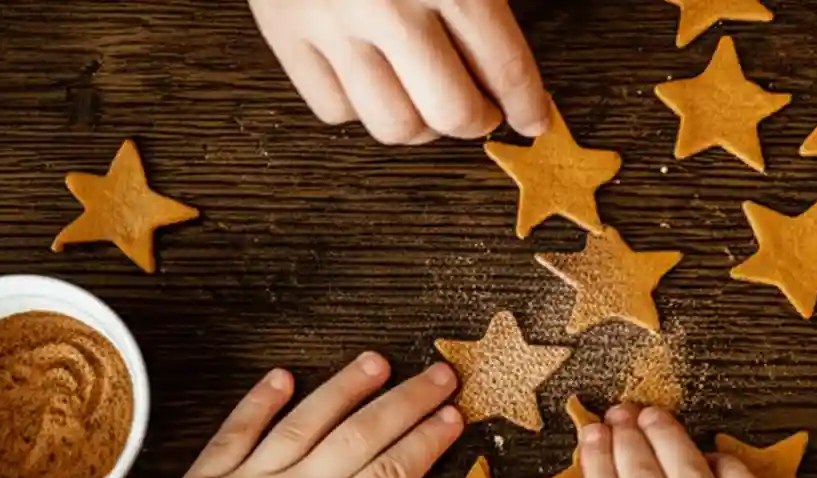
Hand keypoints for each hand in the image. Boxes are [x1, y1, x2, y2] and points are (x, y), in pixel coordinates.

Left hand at [105, 353, 462, 477]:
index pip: (390, 476)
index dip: (426, 443)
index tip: (453, 418)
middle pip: (360, 437)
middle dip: (406, 401)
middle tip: (439, 374)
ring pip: (305, 423)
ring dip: (344, 387)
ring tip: (377, 361)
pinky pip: (236, 431)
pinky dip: (258, 401)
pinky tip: (283, 375)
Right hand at [249, 0, 548, 143]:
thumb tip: (515, 67)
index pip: (505, 67)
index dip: (527, 105)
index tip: (533, 120)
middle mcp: (388, 5)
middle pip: (450, 112)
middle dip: (477, 120)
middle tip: (481, 112)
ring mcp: (331, 23)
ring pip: (392, 124)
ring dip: (422, 126)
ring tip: (428, 104)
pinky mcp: (283, 31)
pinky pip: (333, 109)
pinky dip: (361, 108)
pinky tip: (375, 82)